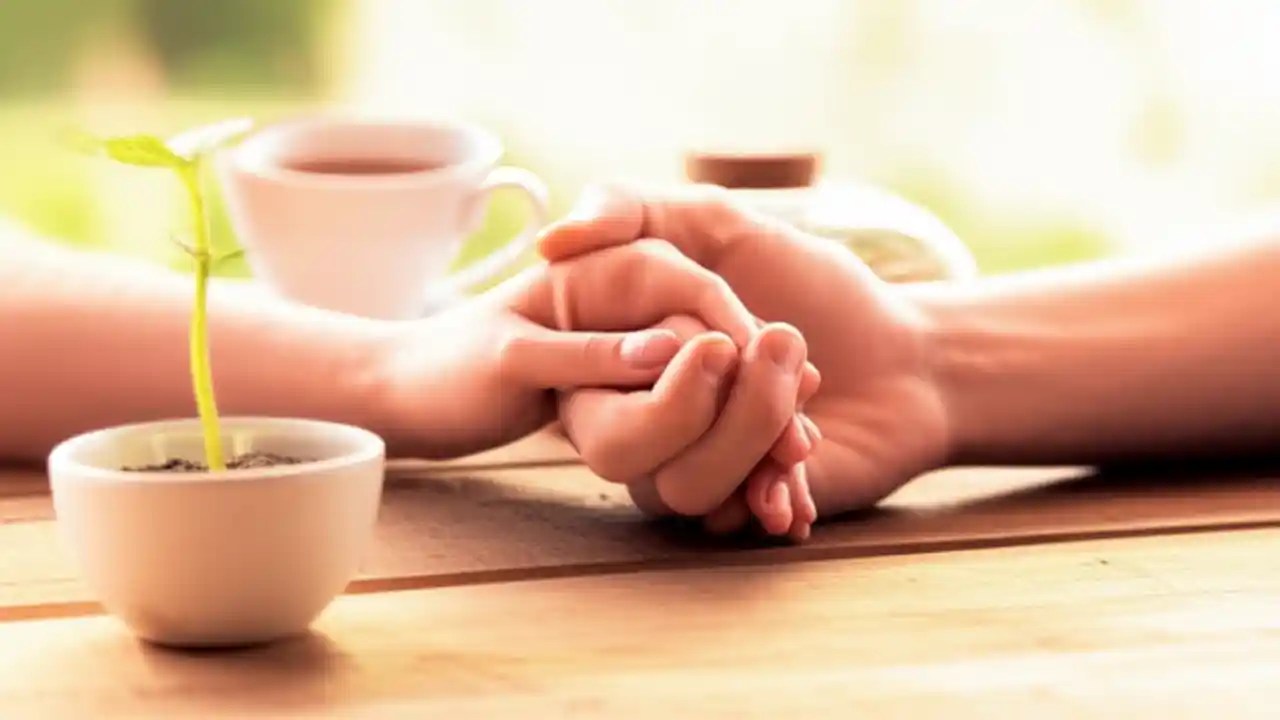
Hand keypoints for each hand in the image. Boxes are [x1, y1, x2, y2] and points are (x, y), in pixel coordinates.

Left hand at [371, 241, 818, 481]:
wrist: (416, 395)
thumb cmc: (450, 368)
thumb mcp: (510, 360)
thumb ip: (587, 352)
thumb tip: (665, 352)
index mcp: (610, 270)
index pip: (698, 293)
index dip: (740, 346)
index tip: (782, 394)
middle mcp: (638, 304)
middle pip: (723, 341)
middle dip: (760, 397)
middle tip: (797, 453)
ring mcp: (646, 348)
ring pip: (721, 384)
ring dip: (756, 433)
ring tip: (789, 488)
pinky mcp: (644, 389)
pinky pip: (699, 414)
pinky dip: (728, 451)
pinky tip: (760, 494)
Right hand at [539, 186, 952, 529]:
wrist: (911, 357)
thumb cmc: (819, 284)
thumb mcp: (725, 224)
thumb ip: (634, 207)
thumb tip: (552, 240)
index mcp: (638, 354)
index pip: (605, 371)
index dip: (659, 354)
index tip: (725, 333)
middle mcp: (655, 414)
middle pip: (634, 441)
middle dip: (720, 400)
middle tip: (785, 345)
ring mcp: (699, 465)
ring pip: (682, 488)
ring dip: (750, 444)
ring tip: (807, 416)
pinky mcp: (744, 508)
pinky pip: (730, 523)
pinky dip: (766, 501)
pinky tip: (794, 493)